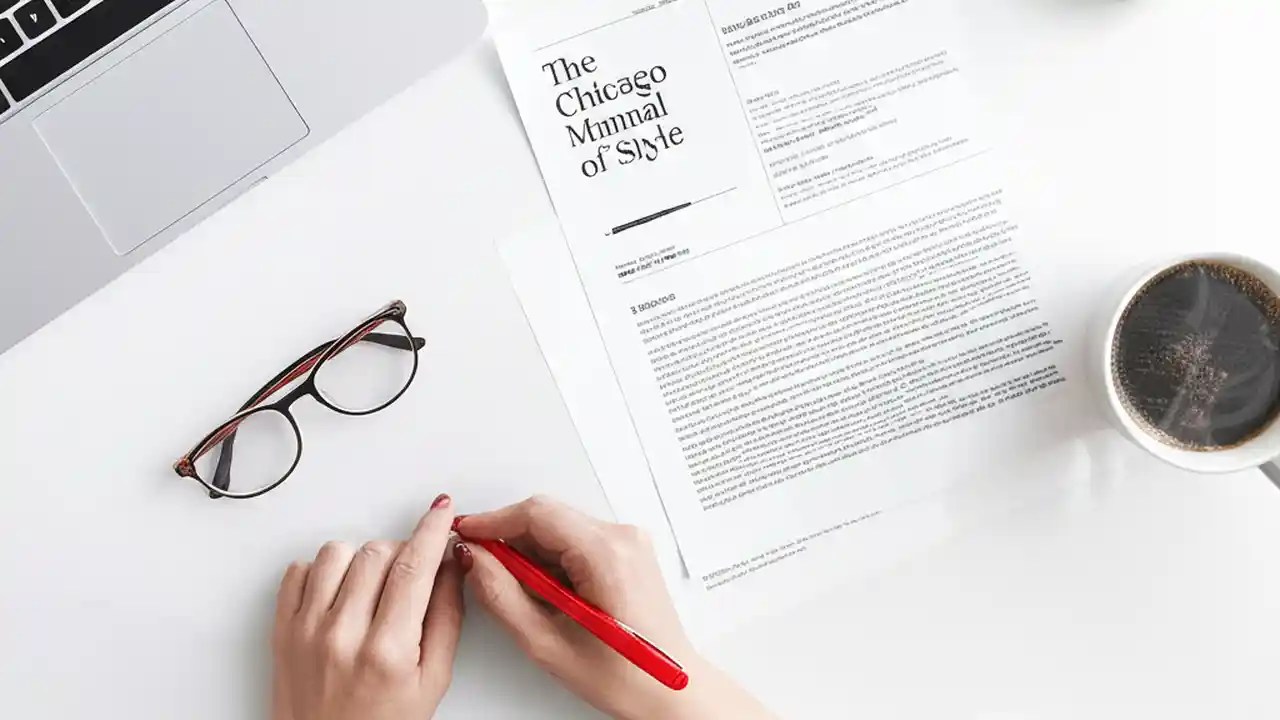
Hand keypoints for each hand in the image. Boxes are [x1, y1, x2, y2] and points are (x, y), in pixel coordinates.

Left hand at [272, 495, 462, 719]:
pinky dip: (322, 572)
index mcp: (388, 651)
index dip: (432, 529)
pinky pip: (299, 571)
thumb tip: (451, 566)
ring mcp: (306, 630)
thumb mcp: (433, 681)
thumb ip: (447, 618)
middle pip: (377, 552)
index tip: (442, 509)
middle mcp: (343, 635)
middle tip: (410, 577)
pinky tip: (339, 595)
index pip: (414, 567)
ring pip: (336, 552)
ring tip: (371, 588)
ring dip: (361, 560)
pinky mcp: (281, 630)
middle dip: (402, 552)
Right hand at [455, 496, 774, 719]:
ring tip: (523, 594)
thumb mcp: (546, 642)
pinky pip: (577, 540)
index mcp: (607, 554)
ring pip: (560, 528)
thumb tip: (474, 559)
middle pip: (548, 516)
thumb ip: (501, 595)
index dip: (492, 521)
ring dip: (531, 552)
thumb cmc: (624, 676)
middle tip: (483, 567)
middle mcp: (623, 538)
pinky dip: (552, 559)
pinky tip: (548, 593)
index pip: (536, 513)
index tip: (466, 534)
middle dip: (509, 538)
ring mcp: (629, 542)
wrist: (669, 691)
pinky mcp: (628, 552)